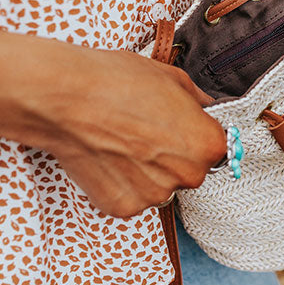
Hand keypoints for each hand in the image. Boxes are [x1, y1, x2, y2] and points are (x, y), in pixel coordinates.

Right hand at [0, 28, 225, 219]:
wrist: (66, 98)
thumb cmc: (118, 81)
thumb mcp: (170, 77)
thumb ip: (196, 99)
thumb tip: (207, 107)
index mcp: (207, 144)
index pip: (217, 148)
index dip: (195, 134)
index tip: (177, 125)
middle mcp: (188, 176)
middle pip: (189, 170)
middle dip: (173, 155)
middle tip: (143, 132)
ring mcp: (155, 196)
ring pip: (160, 186)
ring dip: (148, 172)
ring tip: (121, 143)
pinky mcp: (123, 207)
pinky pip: (131, 197)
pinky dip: (121, 183)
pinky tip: (106, 158)